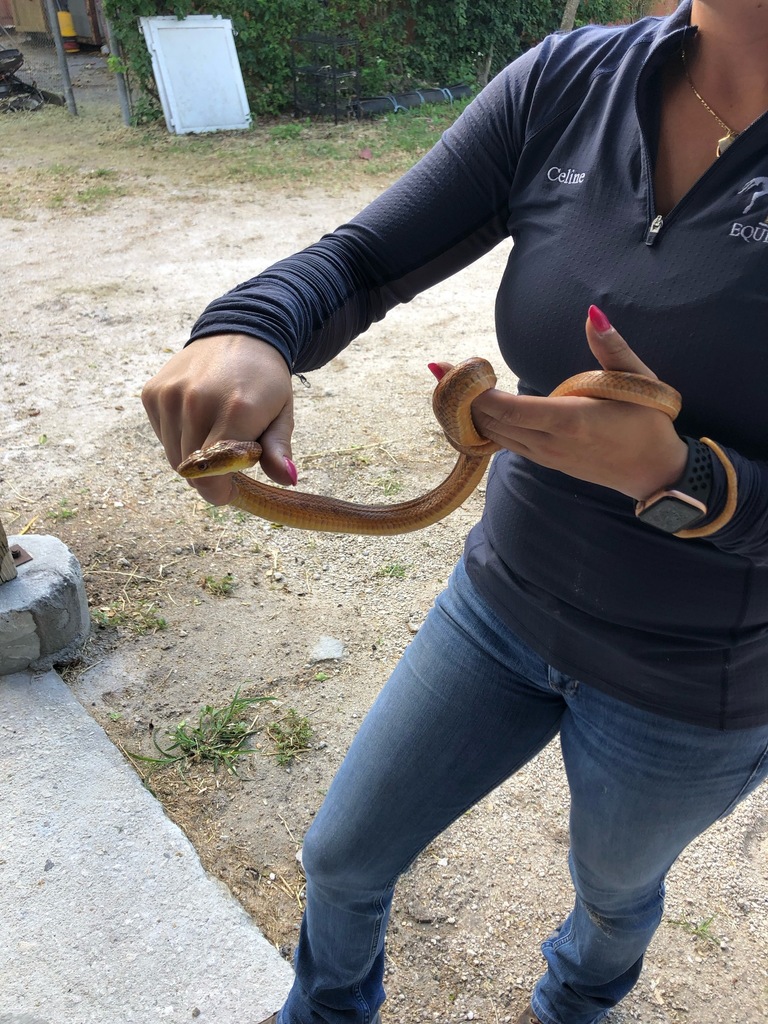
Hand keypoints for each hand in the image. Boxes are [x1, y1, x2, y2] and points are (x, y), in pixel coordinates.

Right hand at [141, 334, 294, 504]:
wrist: (240, 333)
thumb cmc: (265, 382)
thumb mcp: (281, 414)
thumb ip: (278, 450)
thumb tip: (288, 479)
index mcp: (235, 410)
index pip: (212, 476)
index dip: (219, 492)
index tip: (230, 492)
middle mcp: (196, 401)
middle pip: (192, 471)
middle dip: (209, 476)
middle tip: (227, 463)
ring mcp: (170, 395)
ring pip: (174, 457)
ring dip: (193, 458)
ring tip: (214, 435)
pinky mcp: (152, 392)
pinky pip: (162, 436)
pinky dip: (178, 438)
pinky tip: (197, 418)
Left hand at [467, 307, 687, 500]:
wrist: (656, 472)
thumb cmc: (650, 421)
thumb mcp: (638, 379)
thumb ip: (611, 347)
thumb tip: (592, 313)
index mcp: (569, 419)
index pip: (507, 409)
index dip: (475, 393)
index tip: (451, 371)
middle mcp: (550, 442)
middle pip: (492, 423)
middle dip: (463, 401)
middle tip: (440, 373)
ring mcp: (546, 456)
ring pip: (495, 437)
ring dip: (472, 416)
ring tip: (450, 390)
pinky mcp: (547, 461)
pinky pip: (507, 444)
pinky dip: (488, 428)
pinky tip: (476, 413)